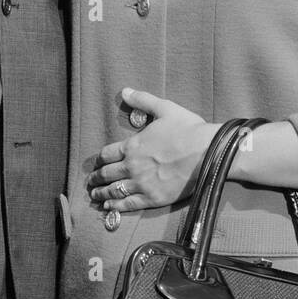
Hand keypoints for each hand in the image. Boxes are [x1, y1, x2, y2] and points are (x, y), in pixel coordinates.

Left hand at [87, 89, 216, 211]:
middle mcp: (132, 166)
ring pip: (114, 190)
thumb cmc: (187, 129)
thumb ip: (142, 100)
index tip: (96, 163)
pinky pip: (128, 204)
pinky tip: (109, 207)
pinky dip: (115, 206)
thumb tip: (124, 91)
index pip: (107, 154)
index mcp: (133, 145)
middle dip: (96, 177)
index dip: (100, 159)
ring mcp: (141, 184)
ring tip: (95, 195)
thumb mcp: (164, 108)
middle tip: (90, 182)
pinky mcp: (153, 198)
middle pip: (107, 173)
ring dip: (102, 193)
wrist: (207, 152)